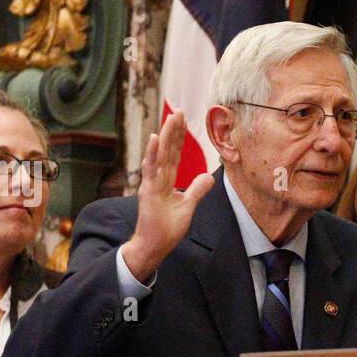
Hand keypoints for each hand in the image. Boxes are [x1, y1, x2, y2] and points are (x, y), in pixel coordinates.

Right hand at [122, 110, 214, 281]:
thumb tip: (208, 177)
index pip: (174, 154)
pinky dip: (153, 154)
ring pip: (160, 155)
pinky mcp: (148, 191)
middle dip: (174, 130)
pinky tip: (156, 138)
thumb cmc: (167, 228)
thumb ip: (197, 190)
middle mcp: (158, 178)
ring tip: (171, 118)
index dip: (179, 137)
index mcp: (166, 180)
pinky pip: (151, 169)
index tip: (183, 120)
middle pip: (167, 150)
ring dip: (166, 136)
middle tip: (179, 110)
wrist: (154, 245)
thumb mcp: (188, 206)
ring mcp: (152, 183)